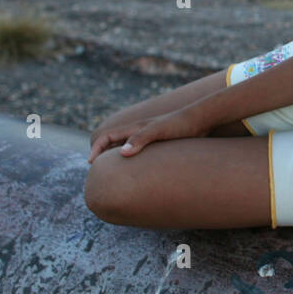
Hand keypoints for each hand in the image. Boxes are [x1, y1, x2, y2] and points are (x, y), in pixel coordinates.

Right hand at [87, 109, 209, 162]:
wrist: (201, 119)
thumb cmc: (180, 124)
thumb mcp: (158, 131)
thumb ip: (140, 139)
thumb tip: (122, 153)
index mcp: (135, 127)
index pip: (107, 136)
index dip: (96, 149)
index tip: (91, 164)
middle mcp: (139, 130)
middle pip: (113, 141)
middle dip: (103, 154)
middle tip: (98, 171)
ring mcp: (149, 135)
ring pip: (125, 146)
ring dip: (117, 157)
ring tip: (115, 174)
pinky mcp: (159, 141)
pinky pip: (139, 151)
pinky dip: (132, 159)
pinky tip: (138, 171)